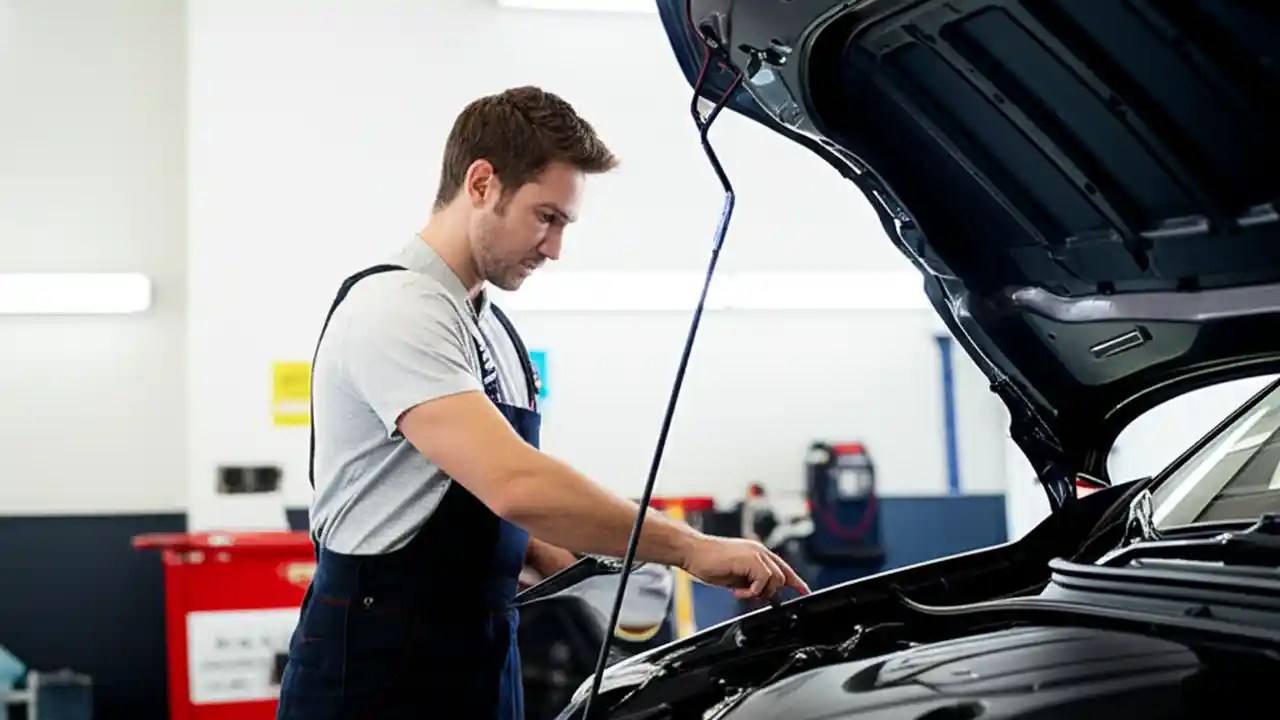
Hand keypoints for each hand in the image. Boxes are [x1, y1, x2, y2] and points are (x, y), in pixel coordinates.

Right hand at [681, 535, 809, 599]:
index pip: (783, 568)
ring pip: (776, 580)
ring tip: (740, 592)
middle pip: (782, 577)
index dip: (796, 582)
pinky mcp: (750, 559)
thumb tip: (764, 594)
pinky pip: (764, 580)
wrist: (692, 551)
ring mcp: (756, 553)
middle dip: (768, 592)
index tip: (805, 592)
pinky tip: (737, 591)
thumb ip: (752, 582)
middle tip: (747, 595)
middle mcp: (760, 551)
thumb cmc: (709, 562)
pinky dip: (752, 591)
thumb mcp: (736, 576)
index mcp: (757, 553)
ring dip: (759, 592)